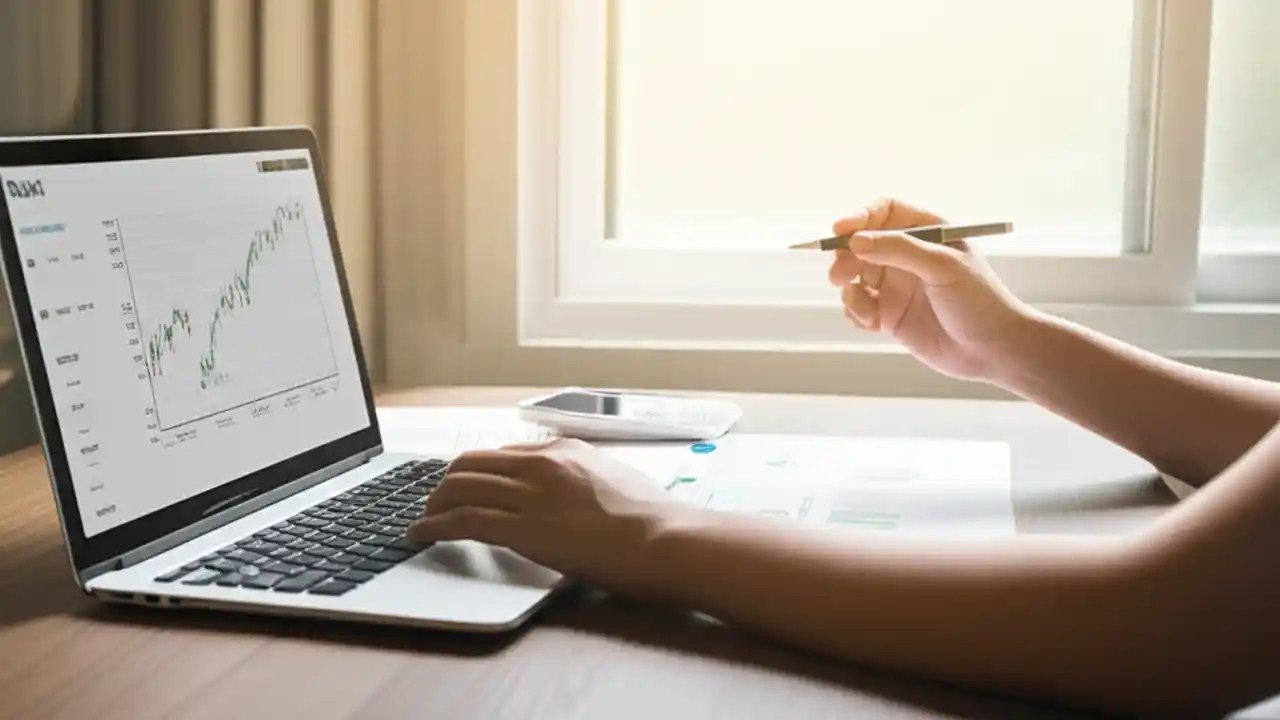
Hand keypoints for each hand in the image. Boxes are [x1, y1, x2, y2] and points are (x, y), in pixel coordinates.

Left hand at [408, 439, 681, 596]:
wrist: (664, 540)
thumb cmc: (653, 519)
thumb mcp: (616, 477)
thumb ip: (585, 477)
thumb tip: (572, 490)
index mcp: (564, 450)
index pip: (503, 453)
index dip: (478, 473)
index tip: (468, 488)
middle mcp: (541, 464)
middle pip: (470, 463)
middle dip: (446, 483)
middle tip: (437, 503)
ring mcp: (530, 494)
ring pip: (459, 487)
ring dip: (434, 506)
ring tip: (424, 521)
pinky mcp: (522, 529)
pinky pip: (462, 521)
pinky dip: (433, 528)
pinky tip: (421, 536)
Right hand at [828, 198, 1033, 379]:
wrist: (993, 350)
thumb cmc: (979, 300)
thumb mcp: (943, 265)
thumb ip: (899, 249)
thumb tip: (856, 240)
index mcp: (926, 233)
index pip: (885, 213)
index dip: (860, 217)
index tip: (841, 231)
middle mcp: (908, 257)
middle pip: (862, 243)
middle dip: (846, 255)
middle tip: (840, 274)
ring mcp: (898, 286)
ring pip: (855, 275)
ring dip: (847, 284)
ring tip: (854, 297)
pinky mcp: (890, 316)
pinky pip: (860, 306)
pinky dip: (855, 310)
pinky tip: (867, 320)